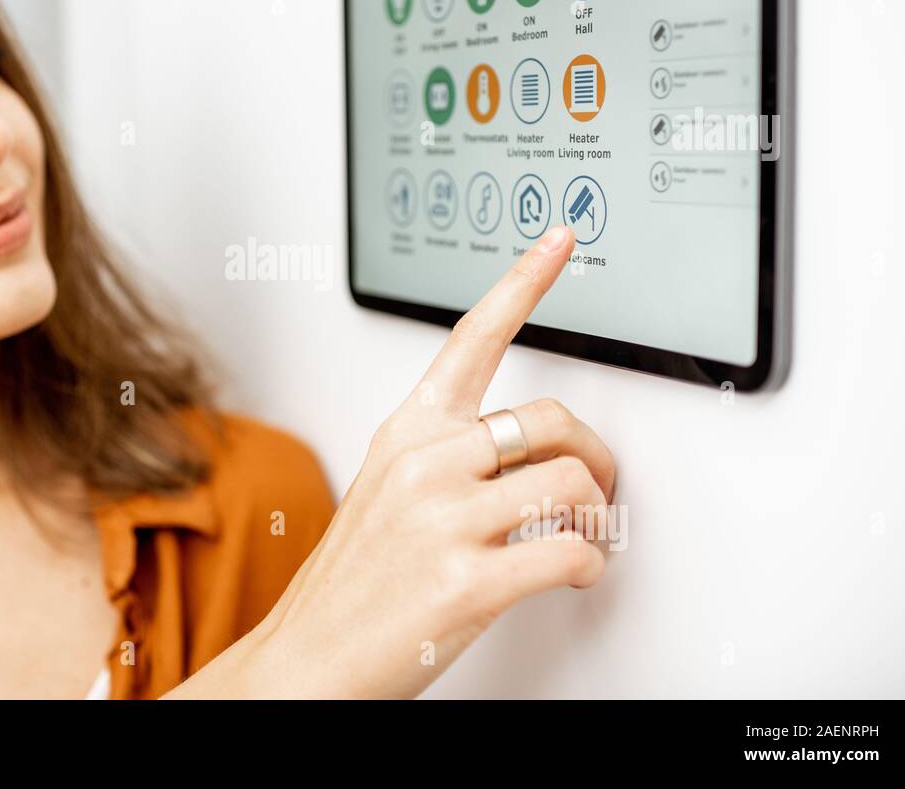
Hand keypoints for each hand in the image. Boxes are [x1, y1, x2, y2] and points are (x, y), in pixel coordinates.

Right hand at [167, 224, 616, 698]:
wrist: (308, 661)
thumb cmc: (349, 585)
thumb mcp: (386, 495)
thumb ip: (446, 459)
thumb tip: (524, 452)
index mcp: (406, 434)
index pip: (470, 338)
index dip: (522, 283)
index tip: (557, 243)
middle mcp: (424, 464)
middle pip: (552, 418)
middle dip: (596, 455)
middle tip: (597, 486)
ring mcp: (444, 520)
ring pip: (572, 481)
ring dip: (597, 516)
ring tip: (581, 536)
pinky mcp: (466, 581)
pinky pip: (571, 551)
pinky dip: (591, 564)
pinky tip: (572, 571)